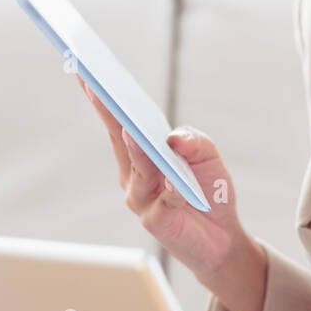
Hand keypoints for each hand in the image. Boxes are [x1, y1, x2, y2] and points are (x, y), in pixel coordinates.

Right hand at [75, 73, 253, 288]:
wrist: (223, 236)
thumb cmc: (208, 191)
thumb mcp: (208, 157)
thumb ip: (195, 141)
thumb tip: (175, 137)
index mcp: (142, 154)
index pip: (119, 122)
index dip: (103, 99)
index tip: (87, 73)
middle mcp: (134, 175)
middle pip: (120, 139)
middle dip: (109, 113)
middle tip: (97, 87)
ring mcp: (141, 198)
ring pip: (139, 169)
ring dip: (136, 149)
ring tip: (132, 129)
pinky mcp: (156, 221)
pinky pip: (164, 199)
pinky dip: (170, 187)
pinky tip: (174, 178)